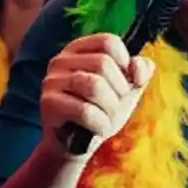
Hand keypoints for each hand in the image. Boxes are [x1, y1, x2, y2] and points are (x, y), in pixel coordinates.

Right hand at [40, 33, 154, 155]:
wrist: (75, 145)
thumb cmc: (100, 112)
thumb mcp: (125, 90)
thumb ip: (139, 72)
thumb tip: (139, 65)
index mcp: (79, 49)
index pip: (109, 42)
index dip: (126, 63)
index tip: (127, 84)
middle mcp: (61, 60)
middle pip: (103, 64)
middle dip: (119, 91)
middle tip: (115, 107)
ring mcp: (52, 81)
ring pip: (94, 86)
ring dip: (111, 108)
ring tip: (108, 118)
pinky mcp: (48, 103)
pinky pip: (84, 110)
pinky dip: (100, 123)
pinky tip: (99, 128)